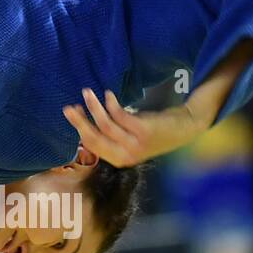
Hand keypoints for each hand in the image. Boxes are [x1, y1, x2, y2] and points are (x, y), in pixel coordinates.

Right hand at [61, 88, 202, 166]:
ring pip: (105, 125)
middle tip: (68, 107)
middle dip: (79, 121)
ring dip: (94, 107)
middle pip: (94, 138)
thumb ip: (111, 135)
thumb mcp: (130, 138)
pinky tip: (108, 94)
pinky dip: (111, 103)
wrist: (184, 129)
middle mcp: (125, 155)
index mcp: (119, 159)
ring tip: (87, 92)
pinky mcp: (143, 131)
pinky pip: (120, 115)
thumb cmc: (154, 132)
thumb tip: (86, 123)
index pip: (91, 145)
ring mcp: (135, 144)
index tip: (71, 112)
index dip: (79, 128)